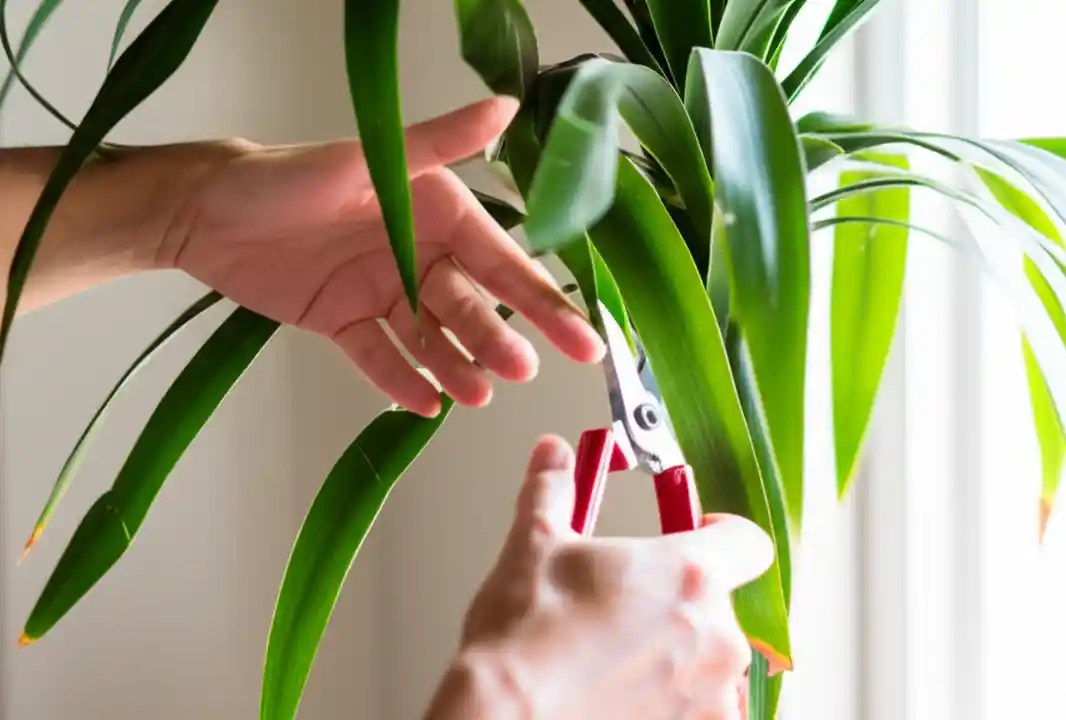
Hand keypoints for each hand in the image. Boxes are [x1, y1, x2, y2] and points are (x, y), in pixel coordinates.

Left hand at [156, 97, 602, 415]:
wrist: (203, 212)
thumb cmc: (286, 176)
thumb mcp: (371, 160)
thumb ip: (440, 143)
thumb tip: (507, 107)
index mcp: (435, 214)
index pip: (500, 263)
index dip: (544, 301)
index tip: (584, 340)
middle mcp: (417, 254)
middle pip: (470, 307)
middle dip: (496, 339)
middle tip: (518, 371)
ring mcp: (383, 292)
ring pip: (431, 339)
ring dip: (456, 367)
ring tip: (476, 396)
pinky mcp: (345, 322)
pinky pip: (381, 358)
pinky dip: (401, 382)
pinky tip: (425, 406)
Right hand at [425, 436, 771, 719]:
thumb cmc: (523, 642)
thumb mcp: (533, 545)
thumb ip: (554, 491)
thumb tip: (553, 457)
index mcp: (690, 574)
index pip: (748, 541)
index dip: (721, 536)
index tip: (692, 538)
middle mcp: (716, 635)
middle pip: (723, 605)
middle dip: (682, 603)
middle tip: (629, 609)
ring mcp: (712, 694)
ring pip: (713, 662)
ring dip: (680, 657)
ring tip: (619, 660)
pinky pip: (704, 710)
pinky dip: (676, 704)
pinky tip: (626, 696)